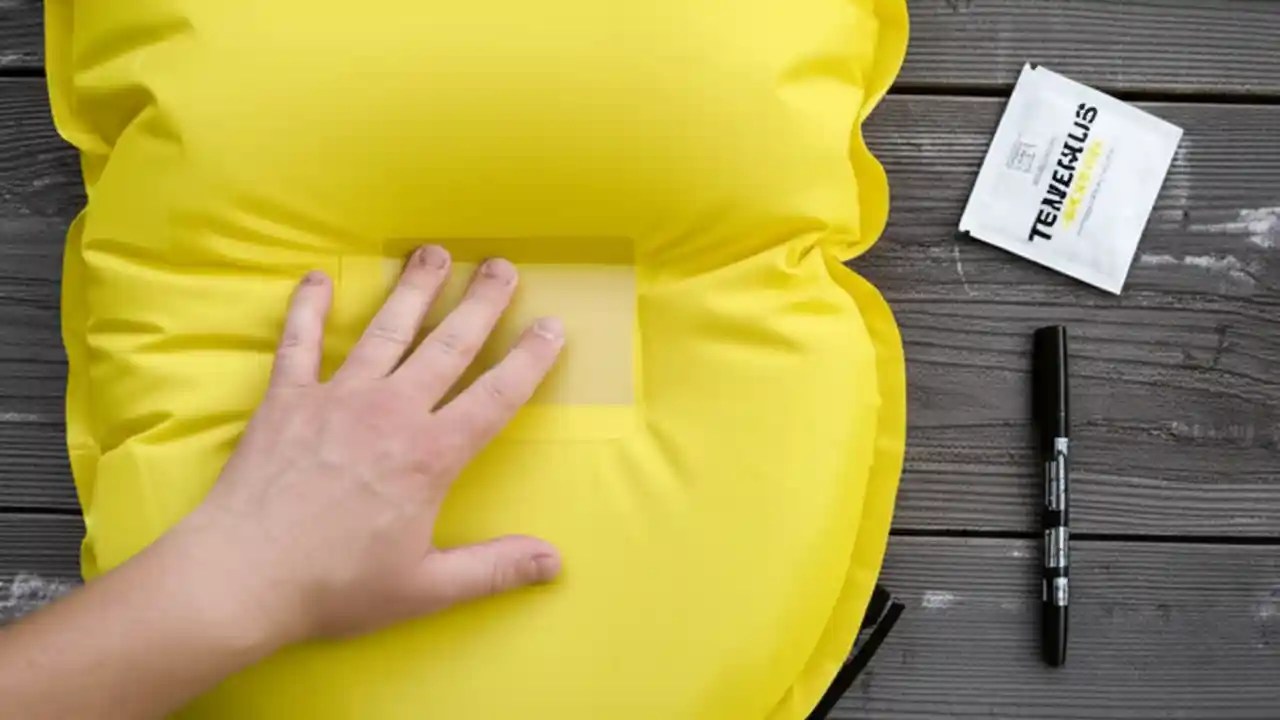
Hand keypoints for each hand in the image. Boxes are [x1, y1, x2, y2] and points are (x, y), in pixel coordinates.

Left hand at [181, 246, 564, 645]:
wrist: (240, 577)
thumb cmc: (334, 587)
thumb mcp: (424, 588)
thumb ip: (493, 569)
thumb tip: (554, 562)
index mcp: (430, 456)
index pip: (495, 397)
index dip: (529, 361)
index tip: (552, 327)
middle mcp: (390, 413)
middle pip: (448, 346)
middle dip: (481, 303)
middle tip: (503, 266)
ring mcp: (336, 399)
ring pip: (386, 331)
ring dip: (413, 289)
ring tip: (435, 253)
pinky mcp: (287, 399)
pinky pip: (300, 342)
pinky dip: (308, 310)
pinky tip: (316, 279)